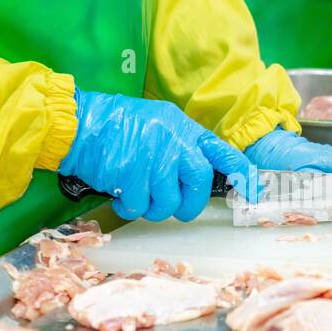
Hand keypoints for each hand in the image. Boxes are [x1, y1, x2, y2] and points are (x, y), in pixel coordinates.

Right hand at [59, 91, 260, 221]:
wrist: (77, 122)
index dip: (242, 173)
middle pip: (199, 184)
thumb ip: (179, 145)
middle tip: (171, 206)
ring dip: (152, 207)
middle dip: (187, 204)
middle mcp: (174, 140)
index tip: (254, 190)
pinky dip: (129, 208)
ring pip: (168, 203)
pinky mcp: (132, 173)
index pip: (222, 152)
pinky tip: (119, 194)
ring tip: (136, 193)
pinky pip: (140, 207)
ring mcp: (154, 157)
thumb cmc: (114, 125)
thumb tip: (196, 174)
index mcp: (183, 128)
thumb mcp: (156, 123)